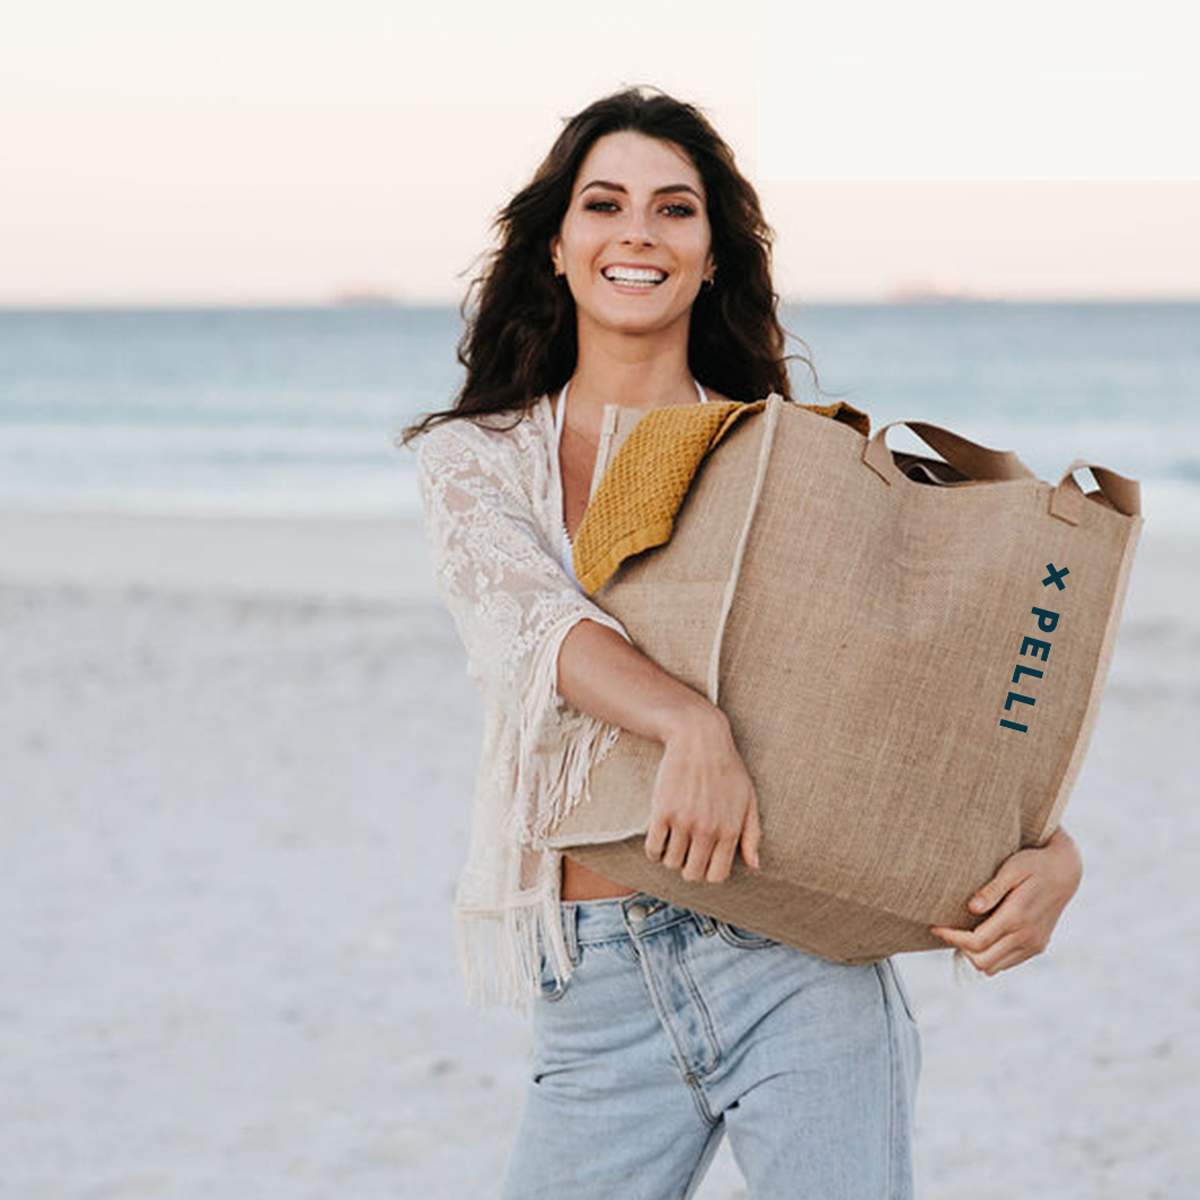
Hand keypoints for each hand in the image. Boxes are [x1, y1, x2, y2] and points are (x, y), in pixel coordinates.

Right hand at [644, 707, 760, 883]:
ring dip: (670, 856)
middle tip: (686, 851)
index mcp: (730, 830)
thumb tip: (754, 866)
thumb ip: (753, 835)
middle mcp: (707, 829)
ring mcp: (683, 821)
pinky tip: (660, 835)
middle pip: (692, 874)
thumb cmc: (727, 768)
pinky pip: (652, 849)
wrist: (699, 738)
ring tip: (674, 839)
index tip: (703, 859)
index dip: (708, 872)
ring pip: (671, 863)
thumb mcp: (749, 800)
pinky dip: (654, 849)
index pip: (716, 875)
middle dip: (688, 867)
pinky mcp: (662, 811)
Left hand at [930, 826, 1082, 975]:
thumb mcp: (1012, 868)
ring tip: (962, 933)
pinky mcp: (1038, 947)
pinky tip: (982, 936)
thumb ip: (991, 890)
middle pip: (982, 960)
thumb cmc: (1034, 864)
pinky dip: (991, 955)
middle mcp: (1026, 937)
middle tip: (946, 929)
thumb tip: (970, 907)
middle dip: (960, 948)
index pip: (976, 942)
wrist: (1066, 871)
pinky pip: (1007, 963)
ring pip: (994, 967)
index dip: (951, 937)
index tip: (935, 926)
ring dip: (975, 954)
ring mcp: (1034, 945)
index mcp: (1017, 918)